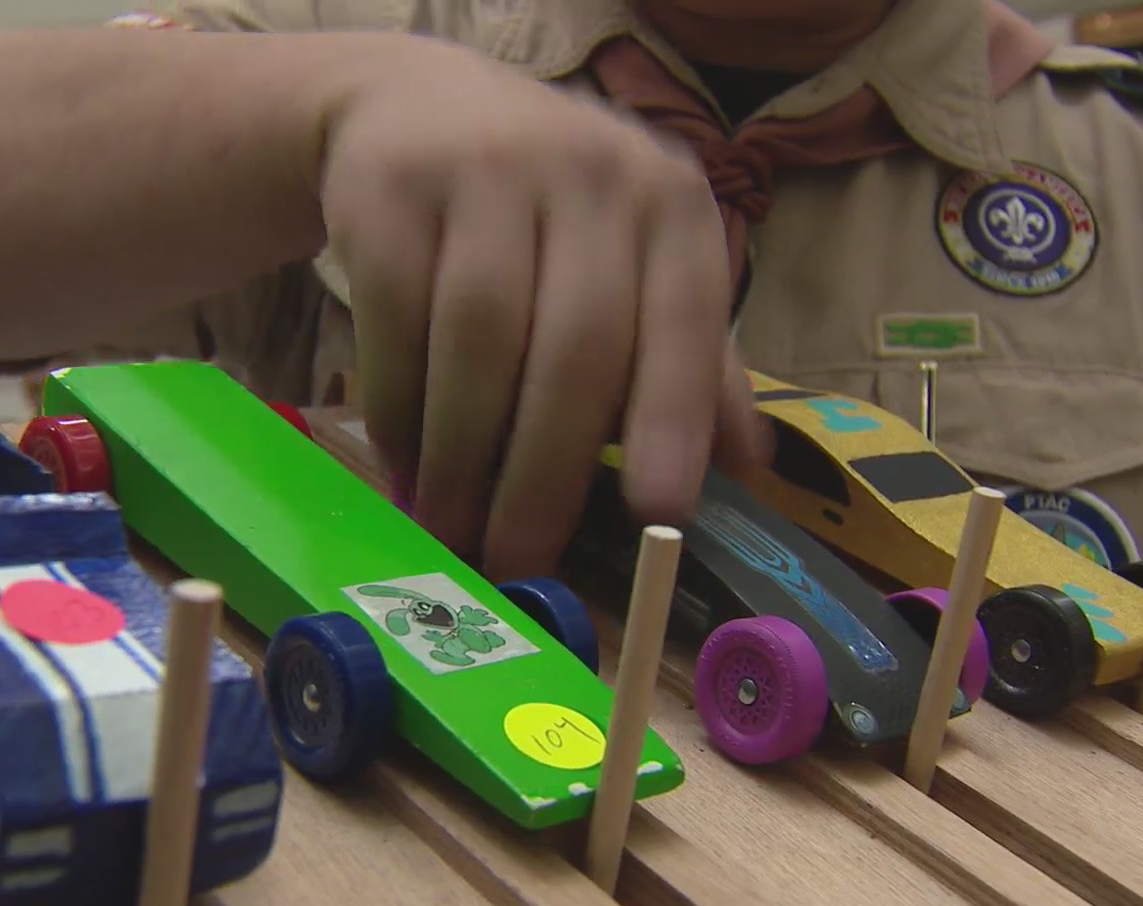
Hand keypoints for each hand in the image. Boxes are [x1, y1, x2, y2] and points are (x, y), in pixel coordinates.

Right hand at [318, 36, 763, 579]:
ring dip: (461, 458)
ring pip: (478, 341)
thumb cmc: (550, 216)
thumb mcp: (634, 264)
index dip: (672, 419)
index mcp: (670, 203)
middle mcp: (591, 171)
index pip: (683, 319)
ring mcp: (485, 169)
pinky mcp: (392, 185)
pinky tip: (403, 468)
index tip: (655, 514)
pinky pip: (396, 321)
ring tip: (449, 532)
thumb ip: (690, 361)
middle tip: (517, 563)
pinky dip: (399, 411)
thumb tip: (749, 471)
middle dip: (544, 476)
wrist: (420, 106)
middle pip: (575, 348)